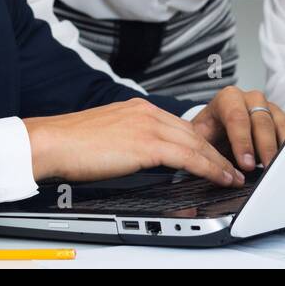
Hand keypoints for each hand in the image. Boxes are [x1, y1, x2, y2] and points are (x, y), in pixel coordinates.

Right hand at [23, 98, 245, 186]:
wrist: (52, 142)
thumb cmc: (71, 144)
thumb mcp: (108, 134)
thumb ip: (130, 139)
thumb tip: (142, 156)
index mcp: (137, 108)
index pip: (179, 125)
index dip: (201, 142)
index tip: (213, 155)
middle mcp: (146, 112)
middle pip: (193, 132)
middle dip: (216, 151)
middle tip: (233, 166)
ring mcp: (147, 125)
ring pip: (196, 144)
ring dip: (218, 162)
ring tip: (232, 176)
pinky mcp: (145, 144)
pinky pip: (187, 156)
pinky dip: (208, 168)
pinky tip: (218, 177)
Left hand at [190, 86, 284, 171]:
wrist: (219, 130)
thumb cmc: (210, 133)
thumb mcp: (200, 138)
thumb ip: (204, 148)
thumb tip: (207, 166)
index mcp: (228, 99)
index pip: (236, 117)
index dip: (242, 141)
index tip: (246, 163)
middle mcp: (251, 99)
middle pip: (262, 120)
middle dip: (265, 146)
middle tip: (267, 168)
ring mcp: (269, 107)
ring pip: (280, 124)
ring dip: (282, 146)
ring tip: (281, 166)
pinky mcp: (281, 119)